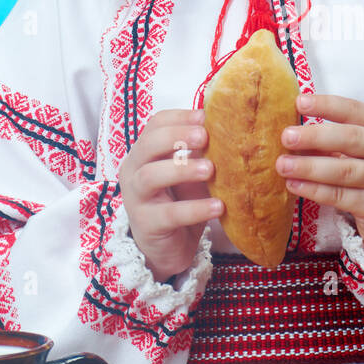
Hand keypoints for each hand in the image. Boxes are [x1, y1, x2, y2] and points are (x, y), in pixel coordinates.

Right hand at [117, 108, 222, 282]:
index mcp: (144, 151)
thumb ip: (200, 151)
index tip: (205, 116)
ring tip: (211, 170)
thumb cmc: (179, 201)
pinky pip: (170, 214)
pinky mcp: (147, 224)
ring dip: (182, 169)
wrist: (168, 247)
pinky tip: (218, 206)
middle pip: (148, 144)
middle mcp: (134, 170)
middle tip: (205, 137)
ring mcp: (136, 198)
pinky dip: (195, 208)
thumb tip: (230, 123)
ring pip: (151, 176)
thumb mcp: (190, 172)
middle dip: (176, 136)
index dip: (180, 117)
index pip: (155, 124)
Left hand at [276, 94, 363, 244]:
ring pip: (344, 170)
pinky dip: (314, 190)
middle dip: (315, 136)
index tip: (299, 102)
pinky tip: (293, 185)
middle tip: (286, 137)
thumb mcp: (362, 149)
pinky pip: (340, 196)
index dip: (326, 105)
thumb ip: (334, 138)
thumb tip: (291, 132)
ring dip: (309, 166)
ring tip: (282, 164)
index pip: (354, 110)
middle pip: (350, 139)